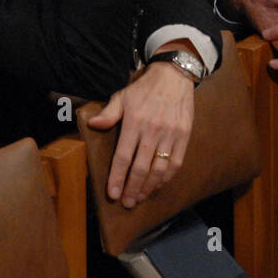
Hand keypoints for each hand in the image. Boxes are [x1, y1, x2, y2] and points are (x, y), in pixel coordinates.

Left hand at [86, 62, 193, 205]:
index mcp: (135, 121)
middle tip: (126, 203)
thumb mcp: (122, 96)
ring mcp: (171, 134)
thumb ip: (108, 113)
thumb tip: (92, 124)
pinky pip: (176, 162)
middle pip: (141, 167)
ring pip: (159, 169)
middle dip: (132, 188)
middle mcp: (153, 130)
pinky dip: (167, 178)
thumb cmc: (145, 89)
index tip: (113, 194)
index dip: (117, 178)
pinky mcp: (184, 135)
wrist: (174, 75)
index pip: (123, 156)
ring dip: (149, 187)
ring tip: (139, 197)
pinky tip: (158, 185)